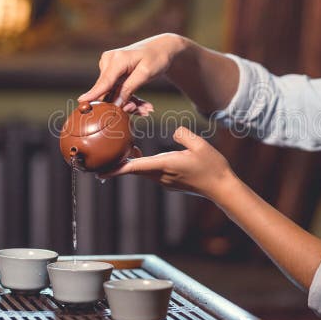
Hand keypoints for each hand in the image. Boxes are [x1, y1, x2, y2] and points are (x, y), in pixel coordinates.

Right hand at [78, 34, 187, 111]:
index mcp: (117, 59)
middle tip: (143, 111)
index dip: (94, 94)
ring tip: (147, 109)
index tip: (81, 102)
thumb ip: (129, 88)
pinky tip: (144, 106)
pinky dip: (130, 98)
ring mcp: (109, 67)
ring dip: (130, 103)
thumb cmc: (157, 58)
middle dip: (124, 104)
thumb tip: (116, 104)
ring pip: (113, 93)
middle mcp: (109, 61)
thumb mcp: (146, 73)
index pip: (104, 81)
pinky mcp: (113, 73)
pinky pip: (117, 90)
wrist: (162, 47)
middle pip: (109, 91)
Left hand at [99, 127, 236, 200]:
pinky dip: (140, 164)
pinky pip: (150, 172)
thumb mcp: (200, 145)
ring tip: (120, 149)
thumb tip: (174, 131)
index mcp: (165, 165)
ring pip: (141, 170)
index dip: (115, 169)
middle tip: (100, 158)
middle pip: (133, 169)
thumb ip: (183, 135)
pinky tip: (139, 154)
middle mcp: (161, 175)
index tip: (98, 171)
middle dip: (116, 164)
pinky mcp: (170, 182)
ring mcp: (165, 181)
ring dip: (129, 162)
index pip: (134, 167)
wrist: (222, 188)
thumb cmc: (212, 167)